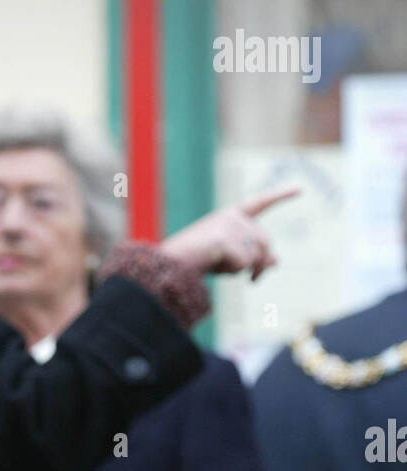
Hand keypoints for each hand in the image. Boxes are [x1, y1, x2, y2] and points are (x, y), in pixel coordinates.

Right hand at [160, 186, 300, 281]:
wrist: (169, 264)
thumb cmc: (196, 261)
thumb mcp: (229, 257)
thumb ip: (253, 255)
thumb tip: (278, 260)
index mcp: (231, 215)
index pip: (260, 203)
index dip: (281, 195)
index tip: (301, 189)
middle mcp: (233, 217)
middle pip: (265, 241)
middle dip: (262, 263)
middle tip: (254, 281)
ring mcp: (229, 227)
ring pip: (257, 254)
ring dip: (246, 269)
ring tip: (222, 270)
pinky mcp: (225, 239)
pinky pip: (244, 263)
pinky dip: (233, 272)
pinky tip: (215, 268)